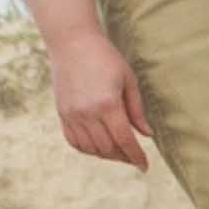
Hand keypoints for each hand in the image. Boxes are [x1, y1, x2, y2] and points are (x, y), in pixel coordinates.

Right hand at [47, 29, 151, 171]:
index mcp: (107, 104)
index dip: (136, 156)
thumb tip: (147, 135)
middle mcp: (87, 113)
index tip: (145, 166)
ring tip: (118, 151)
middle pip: (108, 148)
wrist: (72, 42)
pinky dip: (88, 149)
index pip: (124, 140)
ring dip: (106, 155)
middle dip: (123, 156)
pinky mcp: (61, 114)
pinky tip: (98, 146)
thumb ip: (137, 110)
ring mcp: (72, 115)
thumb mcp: (128, 80)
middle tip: (133, 156)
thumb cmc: (105, 58)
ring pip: (91, 149)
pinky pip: (74, 142)